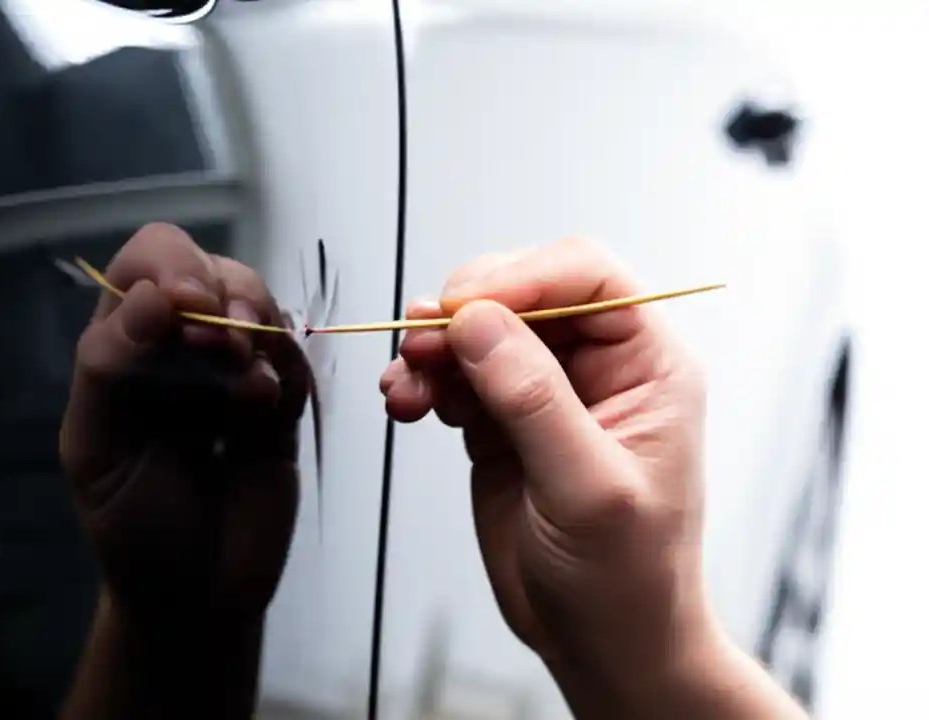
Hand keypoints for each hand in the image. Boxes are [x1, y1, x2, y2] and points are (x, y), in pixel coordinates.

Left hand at [60, 223, 307, 626]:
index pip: (146, 264)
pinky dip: (285, 368)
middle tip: (224, 345)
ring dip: (257, 325)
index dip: (171, 266)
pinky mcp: (281, 404)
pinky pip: (294, 359)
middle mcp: (179, 346)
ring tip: (246, 385)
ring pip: (259, 304)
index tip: (188, 306)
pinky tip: (264, 406)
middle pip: (212, 269)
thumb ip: (111, 367)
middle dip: (225, 292)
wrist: (197, 594)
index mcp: (124, 346)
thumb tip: (156, 298)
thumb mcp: (96, 448)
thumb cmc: (132, 523)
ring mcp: (234, 372)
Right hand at [380, 237, 802, 717]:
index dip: (523, 277)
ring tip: (405, 389)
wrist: (603, 646)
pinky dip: (423, 381)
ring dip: (432, 350)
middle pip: (522, 294)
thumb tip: (477, 321)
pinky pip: (455, 376)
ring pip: (478, 332)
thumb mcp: (588, 490)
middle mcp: (597, 368)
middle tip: (421, 344)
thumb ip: (533, 400)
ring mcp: (545, 394)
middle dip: (463, 311)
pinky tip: (406, 405)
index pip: (588, 277)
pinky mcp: (502, 423)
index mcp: (647, 366)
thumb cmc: (627, 580)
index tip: (464, 304)